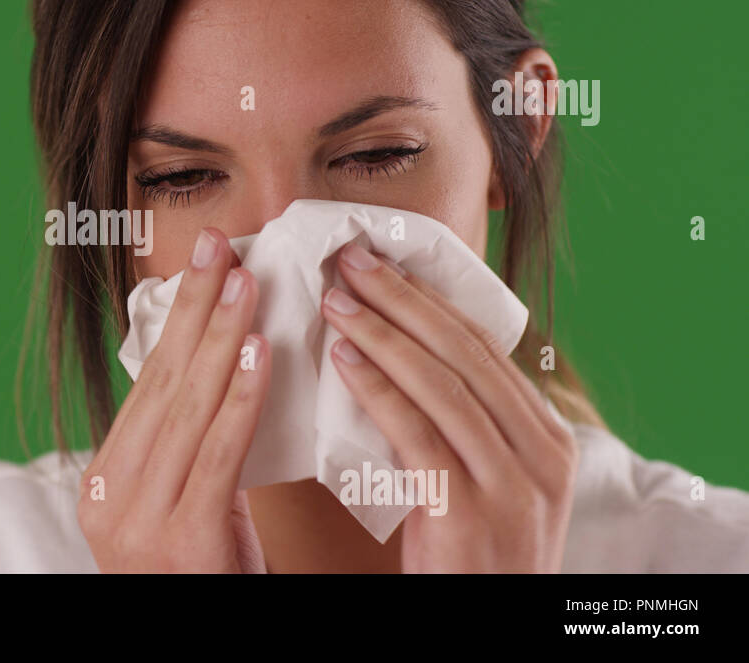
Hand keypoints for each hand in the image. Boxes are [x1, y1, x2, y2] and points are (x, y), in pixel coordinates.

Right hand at [78, 227, 270, 572]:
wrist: (191, 640)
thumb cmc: (199, 577)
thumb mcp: (178, 503)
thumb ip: (184, 443)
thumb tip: (214, 361)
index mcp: (102, 479)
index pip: (147, 382)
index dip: (178, 317)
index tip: (201, 262)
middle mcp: (108, 494)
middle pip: (161, 382)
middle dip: (194, 307)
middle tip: (219, 246)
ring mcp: (137, 519)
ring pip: (186, 409)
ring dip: (219, 337)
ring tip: (244, 282)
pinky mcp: (180, 539)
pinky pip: (216, 454)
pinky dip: (239, 399)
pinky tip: (257, 354)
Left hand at [320, 241, 577, 572]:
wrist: (488, 627)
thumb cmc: (473, 558)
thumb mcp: (489, 483)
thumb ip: (467, 427)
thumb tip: (404, 356)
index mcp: (549, 439)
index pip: (485, 350)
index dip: (430, 301)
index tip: (383, 263)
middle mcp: (542, 455)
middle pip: (464, 354)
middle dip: (403, 299)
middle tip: (351, 259)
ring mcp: (512, 484)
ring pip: (441, 386)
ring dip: (382, 334)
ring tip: (336, 299)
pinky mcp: (470, 512)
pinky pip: (417, 434)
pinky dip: (377, 390)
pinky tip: (344, 360)